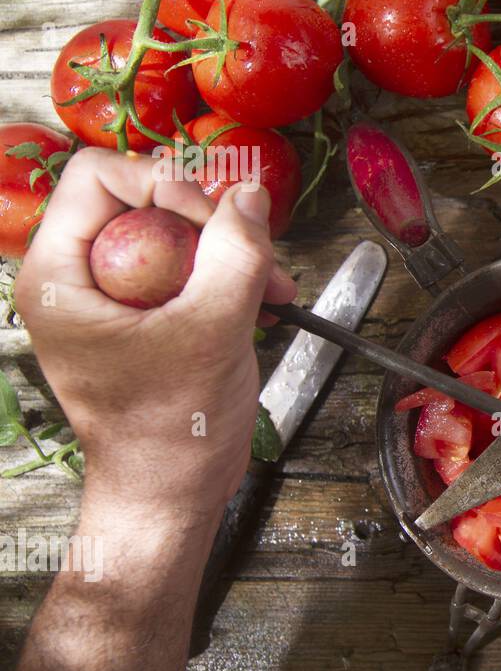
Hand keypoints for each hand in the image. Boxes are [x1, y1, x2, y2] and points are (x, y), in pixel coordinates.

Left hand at [14, 147, 296, 519]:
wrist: (171, 495)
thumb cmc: (169, 434)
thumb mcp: (212, 331)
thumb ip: (235, 254)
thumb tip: (250, 195)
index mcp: (60, 276)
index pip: (99, 176)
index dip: (164, 185)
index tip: (214, 223)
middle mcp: (76, 278)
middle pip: (141, 201)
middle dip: (209, 223)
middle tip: (253, 255)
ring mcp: (110, 298)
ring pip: (171, 233)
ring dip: (229, 251)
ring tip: (270, 288)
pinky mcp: (142, 316)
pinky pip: (185, 268)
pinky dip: (226, 276)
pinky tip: (261, 303)